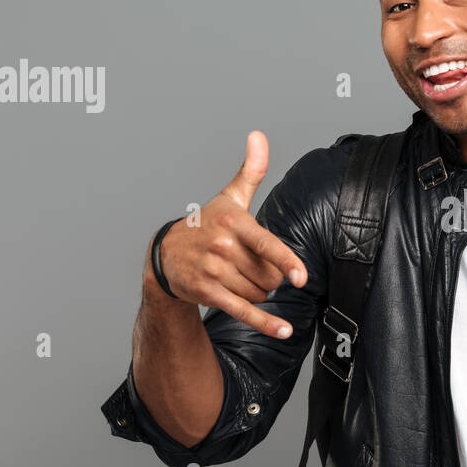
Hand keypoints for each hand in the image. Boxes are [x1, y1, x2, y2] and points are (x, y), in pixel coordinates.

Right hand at [152, 131, 307, 337]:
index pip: (265, 244)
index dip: (285, 261)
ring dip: (260, 292)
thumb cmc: (207, 224)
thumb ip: (250, 170)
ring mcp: (213, 272)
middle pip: (270, 275)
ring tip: (241, 277)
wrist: (165, 255)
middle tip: (251, 265)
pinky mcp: (207, 293)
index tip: (301, 277)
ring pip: (259, 293)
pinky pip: (243, 311)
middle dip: (271, 276)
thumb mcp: (229, 197)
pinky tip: (283, 330)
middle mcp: (222, 248)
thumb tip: (258, 136)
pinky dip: (265, 323)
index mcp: (233, 223)